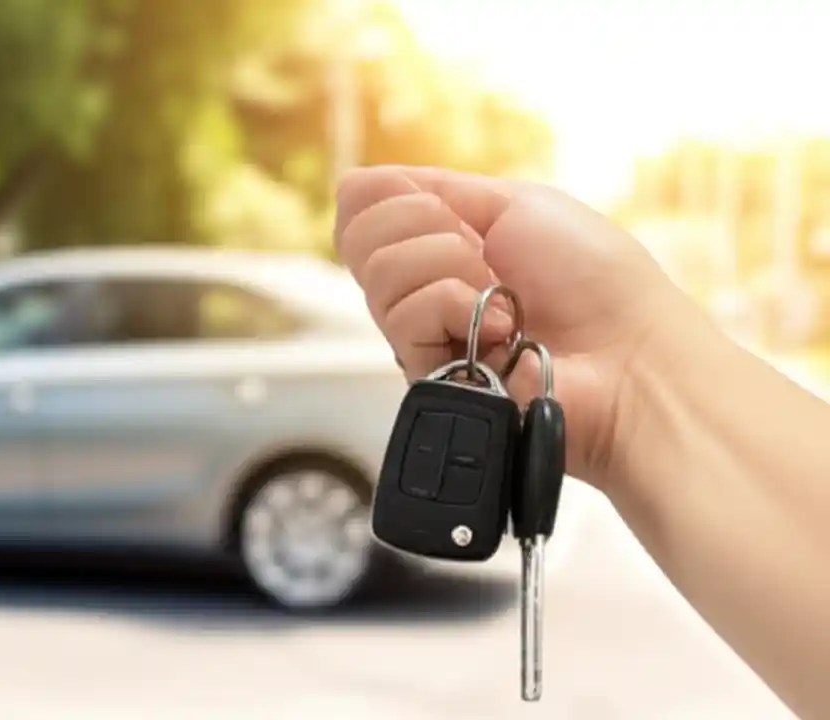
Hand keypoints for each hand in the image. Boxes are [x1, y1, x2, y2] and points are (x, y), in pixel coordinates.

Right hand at [335, 166, 698, 485]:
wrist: (627, 351)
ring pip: (378, 273)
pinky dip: (454, 307)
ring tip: (499, 297)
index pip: (362, 209)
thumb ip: (432, 188)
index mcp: (441, 241)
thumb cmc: (594, 278)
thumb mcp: (515, 201)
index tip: (450, 211)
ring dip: (448, 268)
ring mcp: (420, 332)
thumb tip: (354, 181)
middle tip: (482, 252)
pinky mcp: (422, 373)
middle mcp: (421, 287)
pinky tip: (496, 330)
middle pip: (359, 237)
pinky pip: (401, 316)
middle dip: (424, 226)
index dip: (394, 198)